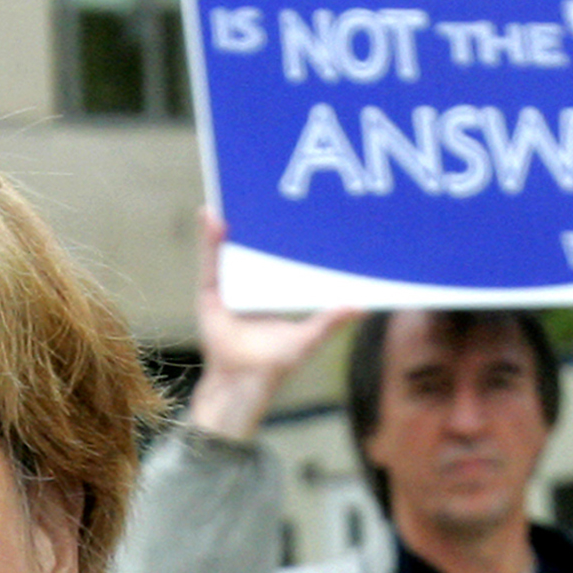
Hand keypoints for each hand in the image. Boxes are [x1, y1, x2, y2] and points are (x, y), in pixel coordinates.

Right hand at [183, 210, 356, 440]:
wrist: (242, 381)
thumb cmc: (275, 364)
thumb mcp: (307, 338)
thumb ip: (329, 321)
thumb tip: (362, 306)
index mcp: (272, 291)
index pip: (278, 256)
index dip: (285, 234)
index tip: (293, 210)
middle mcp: (250, 284)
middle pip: (252, 247)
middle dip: (256, 221)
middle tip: (266, 191)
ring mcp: (228, 285)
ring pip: (230, 248)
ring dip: (232, 223)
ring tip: (236, 193)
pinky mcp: (210, 291)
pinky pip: (210, 260)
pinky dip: (210, 239)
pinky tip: (212, 216)